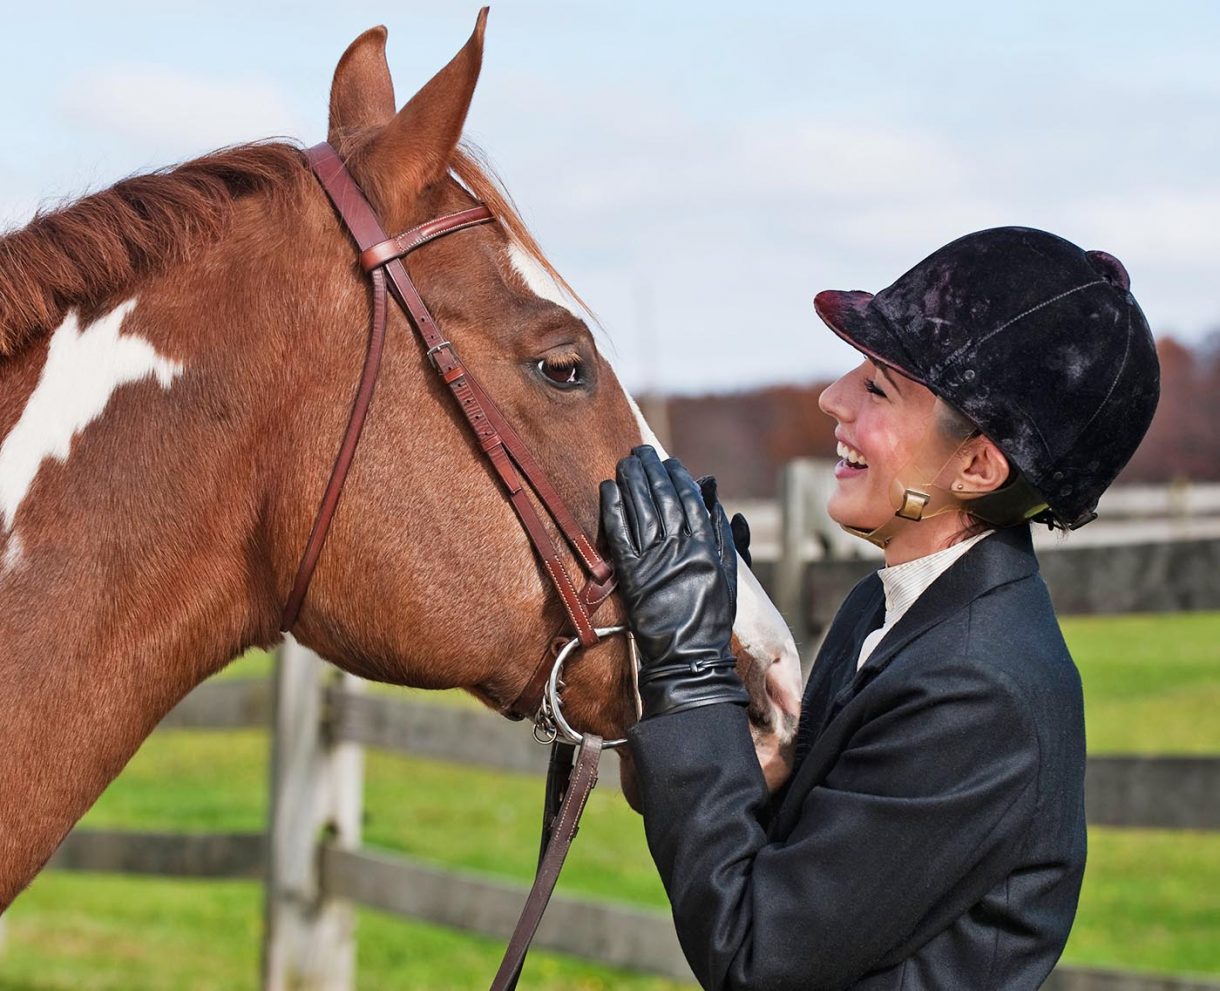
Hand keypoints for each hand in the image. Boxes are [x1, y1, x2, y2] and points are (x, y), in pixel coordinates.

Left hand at [599, 446, 747, 719]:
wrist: (688, 657)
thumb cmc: (711, 619)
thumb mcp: (729, 575)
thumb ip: (723, 536)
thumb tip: (716, 499)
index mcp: (707, 546)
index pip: (690, 500)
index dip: (677, 478)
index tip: (668, 462)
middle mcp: (681, 548)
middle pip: (663, 498)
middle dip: (650, 471)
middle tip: (640, 451)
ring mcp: (655, 560)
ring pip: (641, 510)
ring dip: (631, 481)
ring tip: (624, 462)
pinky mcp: (632, 575)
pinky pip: (620, 534)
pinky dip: (614, 509)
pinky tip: (608, 488)